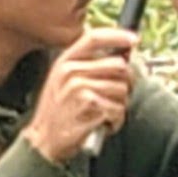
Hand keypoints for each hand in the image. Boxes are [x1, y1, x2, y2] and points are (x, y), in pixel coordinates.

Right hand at [22, 27, 137, 163]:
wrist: (44, 140)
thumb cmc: (58, 112)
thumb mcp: (63, 81)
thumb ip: (87, 65)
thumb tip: (121, 56)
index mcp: (65, 61)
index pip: (94, 38)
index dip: (118, 36)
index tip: (134, 40)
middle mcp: (71, 71)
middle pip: (119, 66)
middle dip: (125, 83)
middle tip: (115, 96)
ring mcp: (80, 87)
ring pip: (122, 89)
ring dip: (119, 105)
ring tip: (103, 112)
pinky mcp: (90, 105)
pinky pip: (119, 109)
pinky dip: (116, 120)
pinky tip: (103, 122)